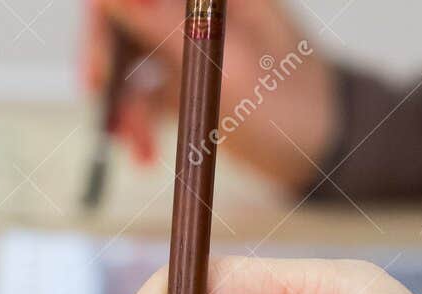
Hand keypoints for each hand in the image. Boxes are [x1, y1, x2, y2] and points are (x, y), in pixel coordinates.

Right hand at [81, 0, 338, 188]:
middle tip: (98, 97)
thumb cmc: (291, 108)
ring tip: (131, 144)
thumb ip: (168, 27)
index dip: (106, 12)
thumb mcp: (225, 70)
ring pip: (125, 52)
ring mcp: (187, 37)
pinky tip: (143, 153)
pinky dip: (134, 119)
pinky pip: (139, 87)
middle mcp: (196, 7)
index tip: (98, 58)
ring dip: (118, 100)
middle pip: (121, 12)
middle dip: (105, 57)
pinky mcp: (182, 72)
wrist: (323, 148)